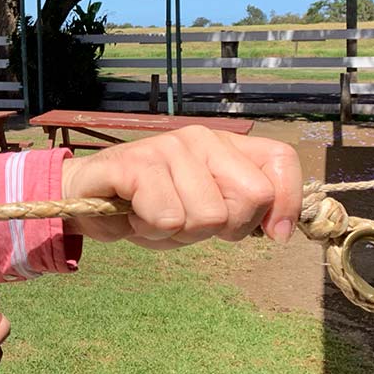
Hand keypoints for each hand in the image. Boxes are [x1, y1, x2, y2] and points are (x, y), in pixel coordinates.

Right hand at [60, 126, 301, 248]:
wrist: (86, 195)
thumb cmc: (150, 204)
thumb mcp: (205, 211)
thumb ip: (241, 211)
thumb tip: (280, 231)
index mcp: (224, 146)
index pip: (280, 159)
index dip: (287, 202)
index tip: (274, 235)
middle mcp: (200, 139)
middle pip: (252, 196)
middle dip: (226, 226)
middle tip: (192, 222)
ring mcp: (167, 148)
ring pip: (207, 215)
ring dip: (180, 232)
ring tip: (157, 217)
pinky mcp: (135, 164)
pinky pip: (167, 216)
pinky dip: (152, 229)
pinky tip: (136, 215)